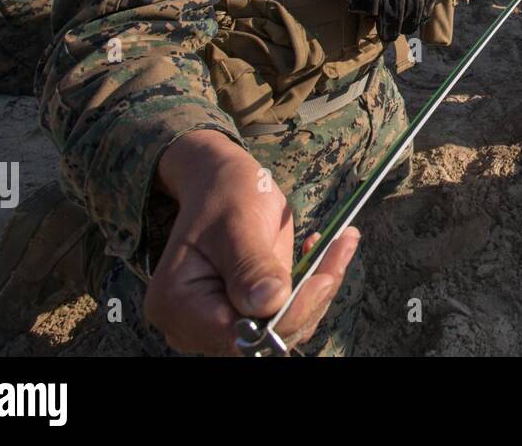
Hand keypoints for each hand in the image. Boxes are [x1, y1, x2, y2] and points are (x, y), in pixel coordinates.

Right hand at [146, 130, 360, 354]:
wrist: (222, 184)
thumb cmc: (223, 195)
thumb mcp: (237, 223)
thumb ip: (251, 266)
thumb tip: (270, 303)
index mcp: (179, 305)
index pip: (238, 333)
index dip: (285, 315)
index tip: (322, 279)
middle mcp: (196, 325)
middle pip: (265, 337)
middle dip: (310, 299)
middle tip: (341, 249)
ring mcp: (224, 321)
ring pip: (285, 328)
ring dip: (319, 290)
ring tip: (342, 242)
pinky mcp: (250, 313)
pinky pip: (290, 313)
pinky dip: (314, 286)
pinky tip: (329, 250)